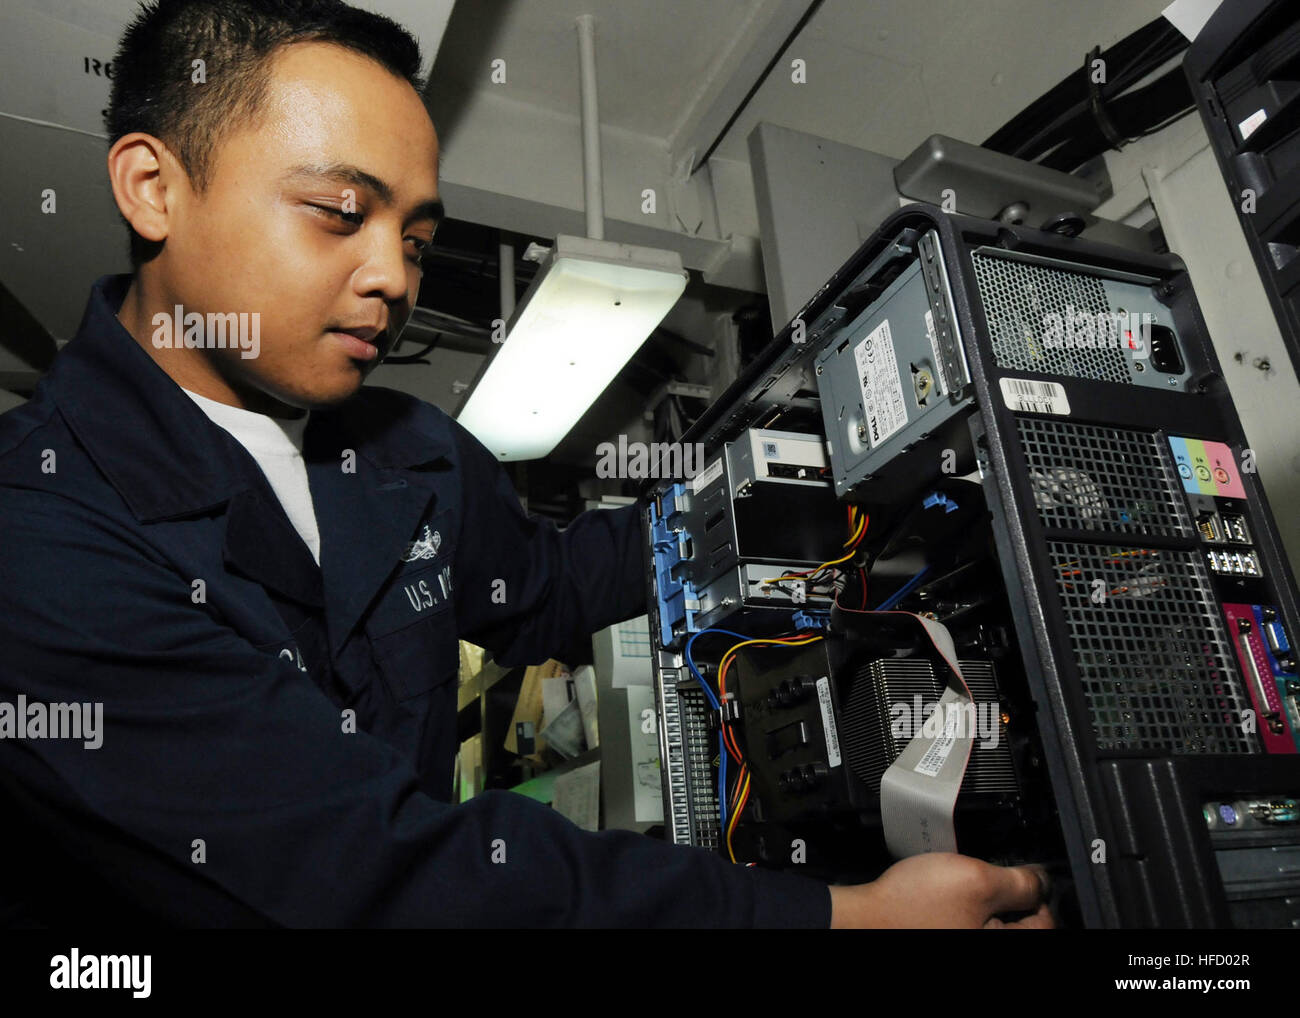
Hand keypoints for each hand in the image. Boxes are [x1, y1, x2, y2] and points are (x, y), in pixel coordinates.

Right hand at [829, 852, 1052, 927]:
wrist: (866, 916)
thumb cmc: (914, 905)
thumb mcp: (976, 880)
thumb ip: (1019, 881)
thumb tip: (1044, 879)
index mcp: (1003, 944)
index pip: (1045, 920)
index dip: (1033, 889)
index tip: (1017, 873)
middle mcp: (985, 945)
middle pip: (1018, 921)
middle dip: (1003, 894)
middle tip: (978, 877)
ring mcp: (962, 938)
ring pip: (991, 920)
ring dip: (981, 898)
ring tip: (957, 884)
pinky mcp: (944, 934)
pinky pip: (967, 922)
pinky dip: (962, 906)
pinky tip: (943, 895)